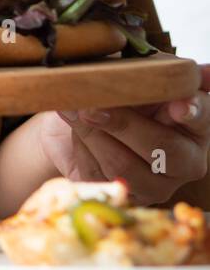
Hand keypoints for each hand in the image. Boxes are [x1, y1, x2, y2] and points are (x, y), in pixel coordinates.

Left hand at [35, 64, 209, 204]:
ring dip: (92, 134)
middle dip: (122, 124)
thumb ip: (162, 70)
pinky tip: (75, 132)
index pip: (203, 117)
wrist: (74, 117)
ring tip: (73, 111)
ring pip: (123, 165)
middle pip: (162, 147)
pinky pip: (96, 176)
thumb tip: (208, 73)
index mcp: (197, 124)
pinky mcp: (122, 198)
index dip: (191, 112)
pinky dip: (80, 149)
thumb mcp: (133, 72)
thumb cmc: (114, 91)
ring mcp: (156, 185)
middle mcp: (185, 160)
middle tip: (91, 108)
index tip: (177, 107)